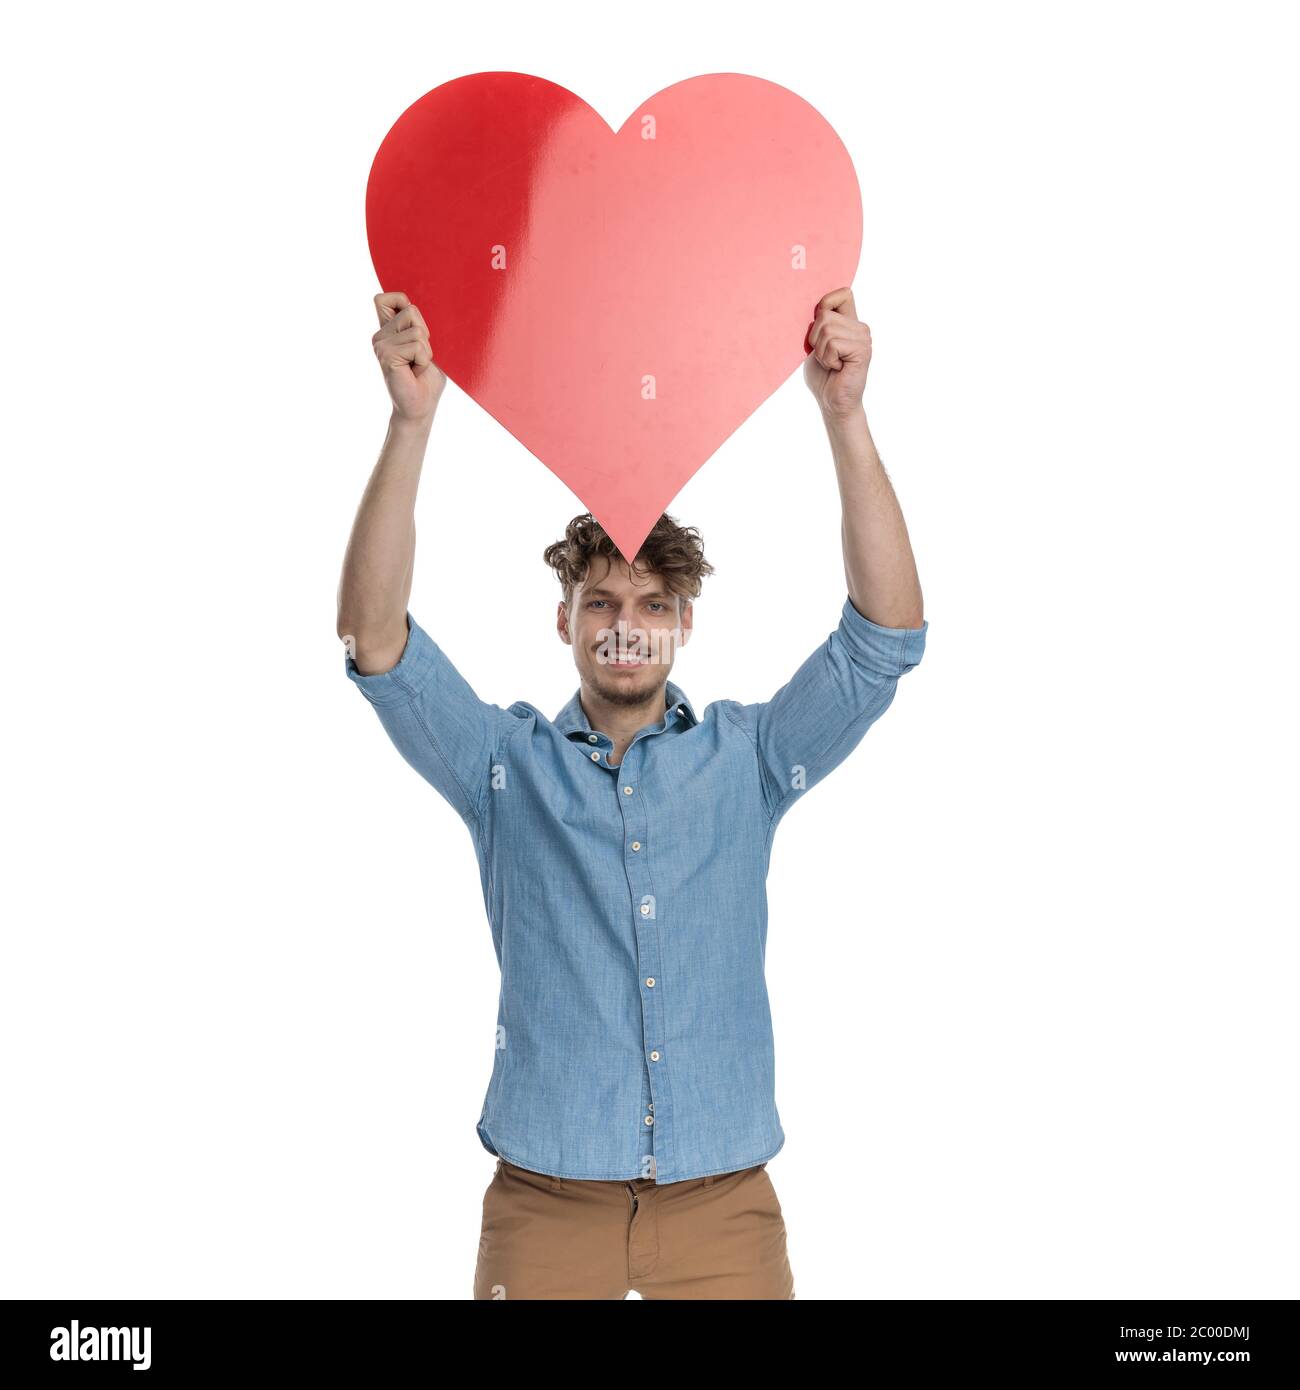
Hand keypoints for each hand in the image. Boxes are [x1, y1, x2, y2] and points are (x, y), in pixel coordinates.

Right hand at [372, 291, 445, 421]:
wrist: (420, 408)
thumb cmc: (426, 381)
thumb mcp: (426, 347)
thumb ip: (417, 327)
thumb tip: (415, 307)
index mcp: (388, 331)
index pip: (384, 299)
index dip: (401, 301)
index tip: (415, 327)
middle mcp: (381, 336)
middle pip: (411, 310)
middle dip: (425, 333)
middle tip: (419, 357)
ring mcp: (381, 345)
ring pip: (417, 330)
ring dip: (426, 350)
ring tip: (417, 366)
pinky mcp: (386, 356)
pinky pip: (416, 346)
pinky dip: (423, 360)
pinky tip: (414, 371)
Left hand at [803, 287, 871, 418]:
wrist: (833, 403)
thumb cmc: (823, 377)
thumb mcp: (816, 345)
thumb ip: (819, 325)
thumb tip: (814, 309)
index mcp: (850, 323)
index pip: (843, 293)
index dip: (826, 303)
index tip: (818, 324)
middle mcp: (860, 327)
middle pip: (825, 314)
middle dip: (815, 339)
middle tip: (825, 357)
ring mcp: (863, 338)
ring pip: (827, 329)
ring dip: (821, 351)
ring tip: (831, 363)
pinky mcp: (862, 350)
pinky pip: (833, 344)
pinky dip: (827, 359)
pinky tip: (837, 368)